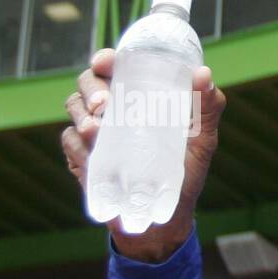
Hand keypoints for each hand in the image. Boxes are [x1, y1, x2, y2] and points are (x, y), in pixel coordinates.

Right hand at [62, 48, 224, 262]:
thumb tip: (204, 74)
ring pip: (74, 108)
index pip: (115, 68)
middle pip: (88, 83)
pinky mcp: (82, 156)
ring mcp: (94, 132)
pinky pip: (69, 141)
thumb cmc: (185, 173)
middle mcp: (113, 110)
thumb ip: (208, 108)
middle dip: (91, 88)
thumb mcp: (202, 141)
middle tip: (104, 104)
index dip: (105, 60)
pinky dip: (77, 145)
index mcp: (138, 97)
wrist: (165, 218)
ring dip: (81, 115)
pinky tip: (89, 154)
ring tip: (96, 129)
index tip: (105, 63)